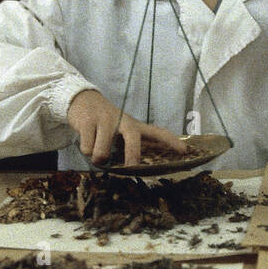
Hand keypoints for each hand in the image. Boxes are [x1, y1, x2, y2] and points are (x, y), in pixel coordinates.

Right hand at [66, 89, 186, 165]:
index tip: (184, 150)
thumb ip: (128, 146)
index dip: (171, 141)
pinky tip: (86, 138)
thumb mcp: (121, 131)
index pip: (157, 132)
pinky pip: (87, 148)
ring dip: (97, 157)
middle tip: (132, 167)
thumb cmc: (105, 122)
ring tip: (95, 150)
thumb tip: (131, 168)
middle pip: (133, 139)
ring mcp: (106, 120)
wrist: (82, 100)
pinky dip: (85, 149)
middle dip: (133, 154)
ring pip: (102, 152)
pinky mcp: (88, 121)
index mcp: (135, 125)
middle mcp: (123, 121)